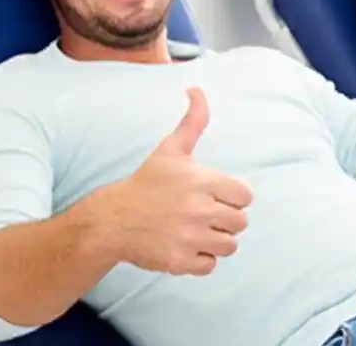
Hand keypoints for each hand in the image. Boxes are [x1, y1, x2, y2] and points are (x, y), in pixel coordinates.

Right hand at [98, 88, 254, 275]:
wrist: (110, 220)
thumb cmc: (145, 183)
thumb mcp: (171, 149)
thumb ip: (193, 121)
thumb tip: (197, 89)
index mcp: (203, 181)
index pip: (246, 197)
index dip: (232, 197)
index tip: (213, 196)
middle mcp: (199, 210)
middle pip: (241, 223)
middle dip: (225, 220)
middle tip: (202, 215)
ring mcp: (190, 237)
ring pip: (229, 246)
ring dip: (215, 241)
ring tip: (194, 231)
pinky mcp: (179, 261)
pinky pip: (209, 266)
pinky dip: (200, 260)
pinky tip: (184, 246)